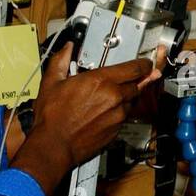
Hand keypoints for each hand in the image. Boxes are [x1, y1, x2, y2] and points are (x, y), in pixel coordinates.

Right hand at [15, 43, 155, 195]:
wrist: (54, 146)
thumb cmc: (52, 117)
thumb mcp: (51, 83)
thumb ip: (62, 61)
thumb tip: (67, 49)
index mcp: (101, 81)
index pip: (135, 68)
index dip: (143, 64)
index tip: (144, 63)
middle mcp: (114, 97)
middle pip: (136, 85)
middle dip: (131, 82)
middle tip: (119, 81)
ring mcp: (118, 115)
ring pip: (131, 102)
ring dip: (124, 98)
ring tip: (106, 100)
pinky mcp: (117, 130)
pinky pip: (124, 117)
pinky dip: (118, 113)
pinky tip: (102, 114)